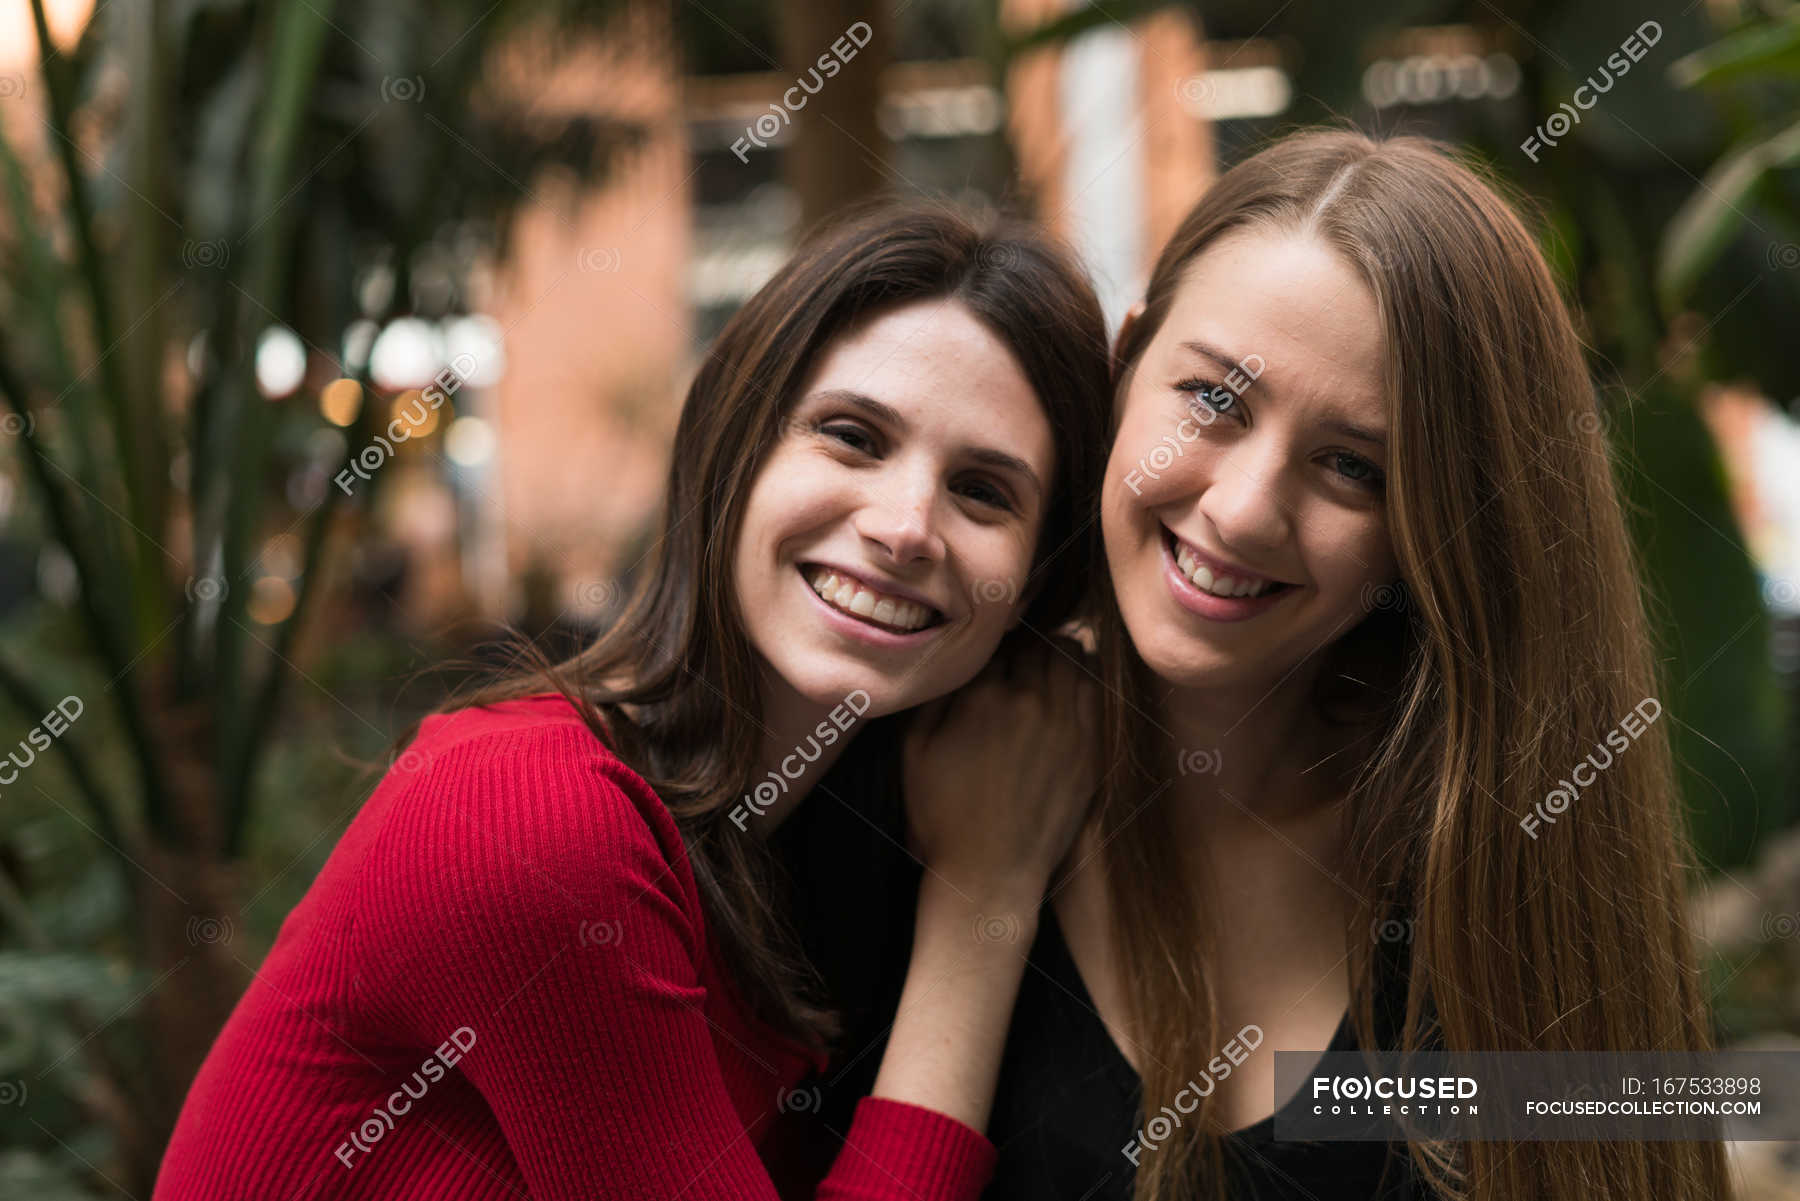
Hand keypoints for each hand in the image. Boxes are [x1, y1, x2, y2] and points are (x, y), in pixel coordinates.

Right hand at [901, 633, 1099, 906]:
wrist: (991, 872)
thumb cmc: (943, 815)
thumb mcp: (914, 751)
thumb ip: (934, 694)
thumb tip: (954, 656)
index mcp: (984, 696)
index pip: (996, 640)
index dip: (988, 644)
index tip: (984, 655)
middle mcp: (1031, 701)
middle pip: (1038, 640)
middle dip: (1024, 645)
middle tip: (1013, 660)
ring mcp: (1068, 723)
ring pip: (1072, 656)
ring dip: (1055, 655)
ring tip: (1039, 669)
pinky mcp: (1091, 747)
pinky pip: (1095, 690)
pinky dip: (1081, 678)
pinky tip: (1065, 690)